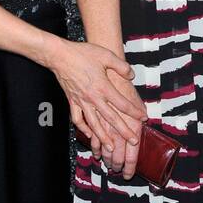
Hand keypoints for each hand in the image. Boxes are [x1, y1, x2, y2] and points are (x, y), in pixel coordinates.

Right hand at [48, 39, 145, 157]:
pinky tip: (89, 135)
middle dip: (124, 131)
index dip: (134, 111)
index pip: (122, 103)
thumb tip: (131, 75)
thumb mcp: (106, 55)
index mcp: (103, 87)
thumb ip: (121, 66)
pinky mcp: (72, 101)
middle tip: (134, 141)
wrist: (59, 56)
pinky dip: (84, 128)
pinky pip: (78, 119)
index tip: (143, 117)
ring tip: (112, 148)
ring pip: (94, 124)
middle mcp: (93, 97)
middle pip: (111, 118)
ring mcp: (81, 101)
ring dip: (104, 137)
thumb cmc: (82, 53)